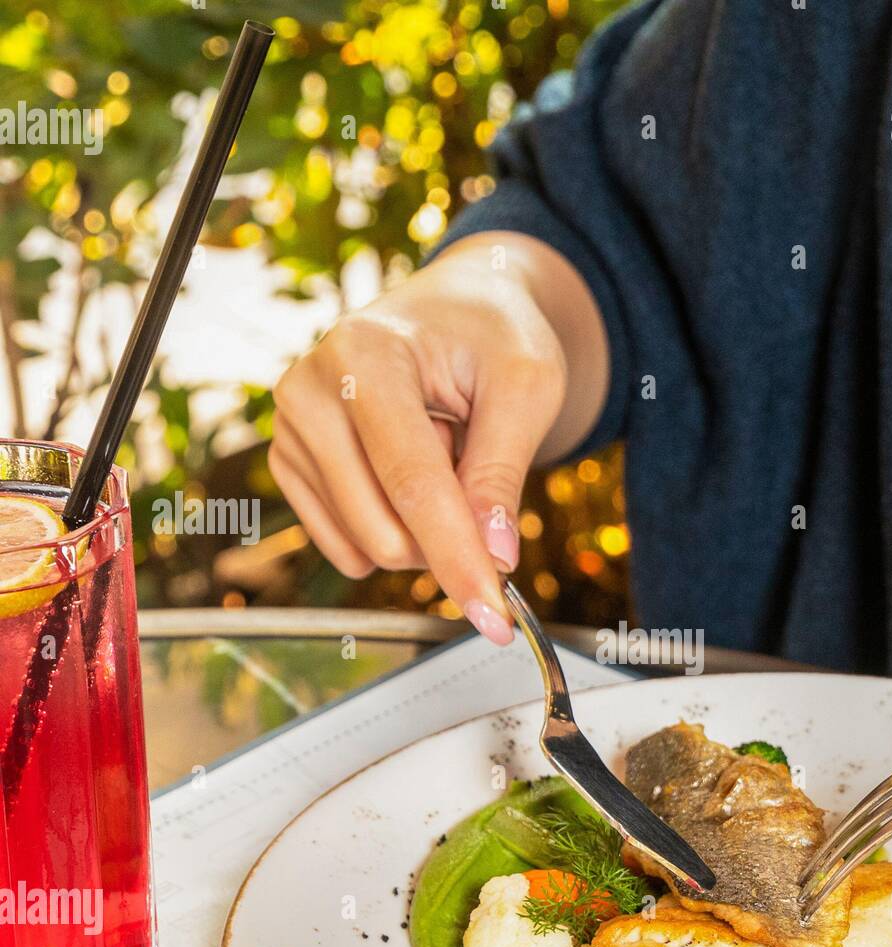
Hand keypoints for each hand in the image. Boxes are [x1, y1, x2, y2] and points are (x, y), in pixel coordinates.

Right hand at [269, 232, 606, 642]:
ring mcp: (290, 431)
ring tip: (440, 451)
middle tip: (476, 468)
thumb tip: (492, 559)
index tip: (495, 617)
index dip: (458, 558)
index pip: (413, 484)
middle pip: (387, 531)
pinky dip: (396, 528)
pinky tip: (406, 471)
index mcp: (365, 356)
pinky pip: (350, 548)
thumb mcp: (527, 387)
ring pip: (369, 548)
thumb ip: (503, 473)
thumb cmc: (494, 338)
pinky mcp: (290, 466)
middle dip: (451, 536)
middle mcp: (309, 391)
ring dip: (425, 527)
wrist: (455, 310)